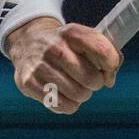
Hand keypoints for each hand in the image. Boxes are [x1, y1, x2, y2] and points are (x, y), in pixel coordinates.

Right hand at [6, 17, 122, 114]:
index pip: (102, 49)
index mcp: (72, 32)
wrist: (27, 44)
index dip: (111, 65)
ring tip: (76, 86)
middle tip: (89, 80)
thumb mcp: (82, 38)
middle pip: (91, 78)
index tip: (108, 72)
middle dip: (96, 83)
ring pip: (78, 95)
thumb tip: (110, 76)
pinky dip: (68, 105)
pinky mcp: (28, 82)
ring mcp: (40, 65)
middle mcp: (55, 47)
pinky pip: (62, 105)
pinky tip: (63, 94)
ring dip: (82, 95)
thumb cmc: (64, 46)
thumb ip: (105, 50)